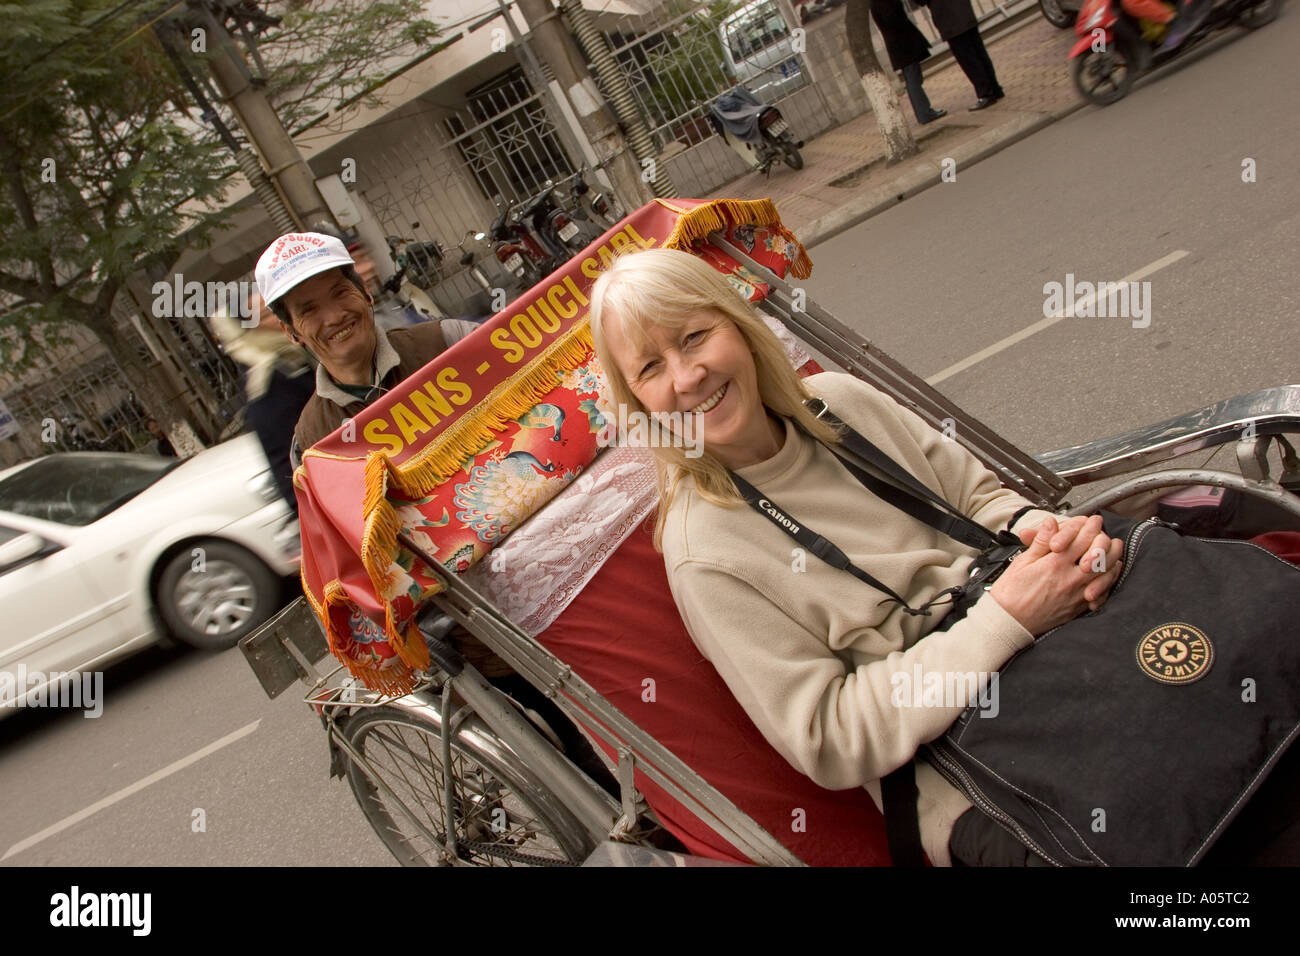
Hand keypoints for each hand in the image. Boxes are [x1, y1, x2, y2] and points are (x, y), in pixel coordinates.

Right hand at [991, 515, 1123, 635]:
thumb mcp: (1021, 562)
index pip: (1081, 540)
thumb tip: (1051, 524)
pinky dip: (1109, 580)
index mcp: (1054, 565)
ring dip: (1113, 558)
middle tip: (1104, 531)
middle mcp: (1069, 579)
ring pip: (1105, 573)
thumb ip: (1040, 542)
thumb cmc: (1011, 594)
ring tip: (1114, 547)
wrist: (1010, 621)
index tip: (1092, 520)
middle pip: (1099, 555)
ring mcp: (1077, 594)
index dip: (1089, 527)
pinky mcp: (1078, 607)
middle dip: (1104, 539)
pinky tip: (1110, 572)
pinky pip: (1102, 592)